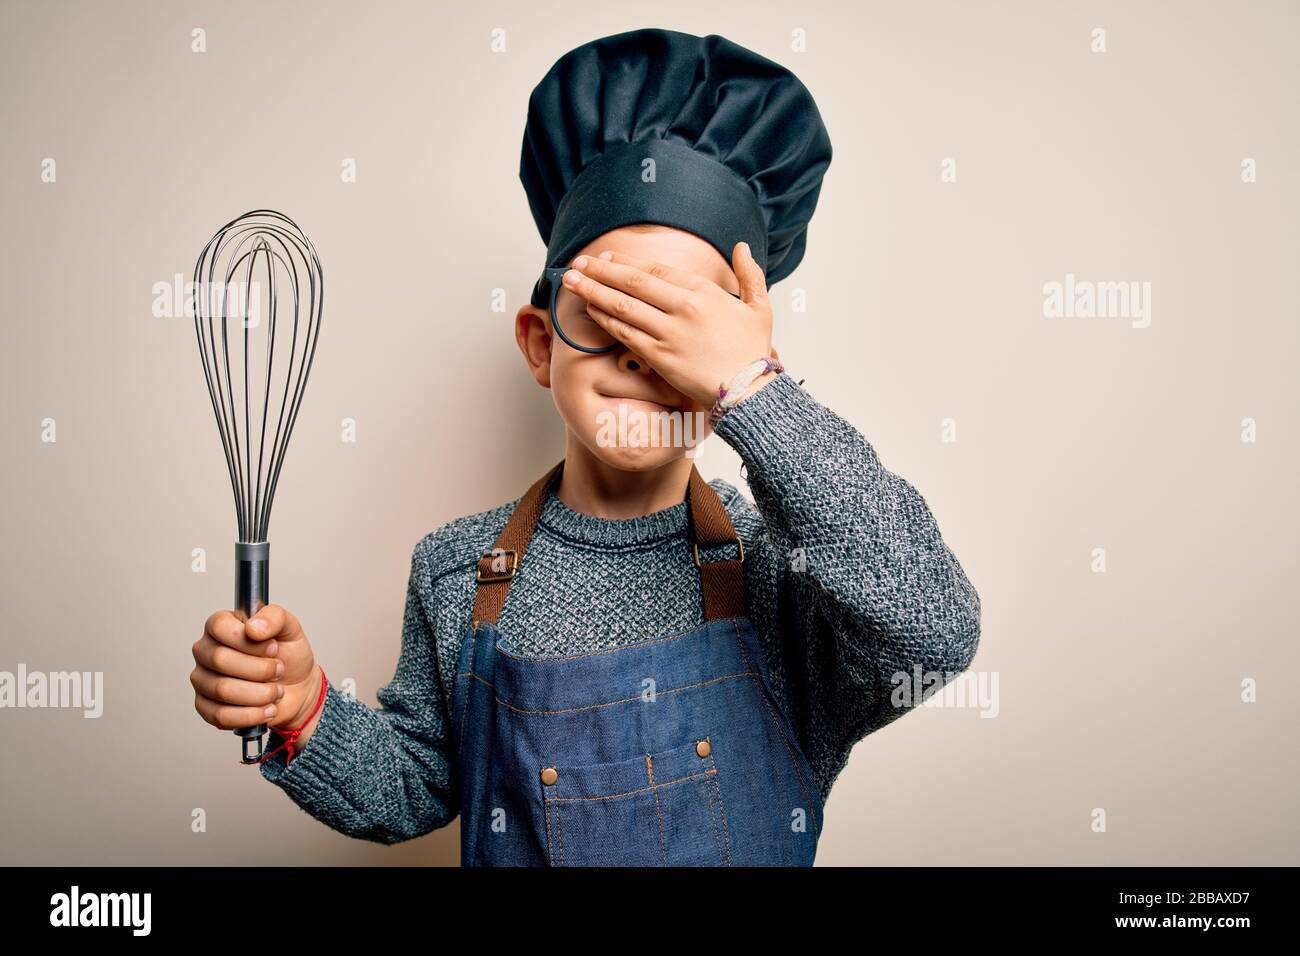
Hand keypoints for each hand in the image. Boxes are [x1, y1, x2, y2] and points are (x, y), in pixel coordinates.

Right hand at [191, 604, 319, 736]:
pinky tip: (267, 709)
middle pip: (220, 660)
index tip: (273, 648)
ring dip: (260, 694)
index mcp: (221, 626)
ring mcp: (202, 680)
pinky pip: (221, 715)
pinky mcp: (205, 707)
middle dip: (260, 669)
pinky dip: (252, 714)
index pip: (219, 627)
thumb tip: (252, 627)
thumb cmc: (289, 655)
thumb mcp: (290, 628)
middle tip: (279, 670)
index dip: (250, 641)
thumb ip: (274, 617)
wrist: (299, 688)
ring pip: (222, 690)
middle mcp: (206, 651)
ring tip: (276, 691)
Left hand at [562, 242, 777, 405]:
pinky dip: (605, 319)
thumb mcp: (759, 307)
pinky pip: (625, 333)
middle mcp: (683, 307)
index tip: (606, 257)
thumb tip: (742, 247)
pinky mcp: (659, 356)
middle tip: (578, 263)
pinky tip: (590, 309)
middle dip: (600, 270)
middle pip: (633, 282)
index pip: (656, 269)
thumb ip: (750, 275)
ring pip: (623, 305)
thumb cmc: (753, 353)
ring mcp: (669, 331)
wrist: (749, 390)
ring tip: (572, 281)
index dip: (626, 262)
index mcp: (703, 292)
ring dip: (593, 290)